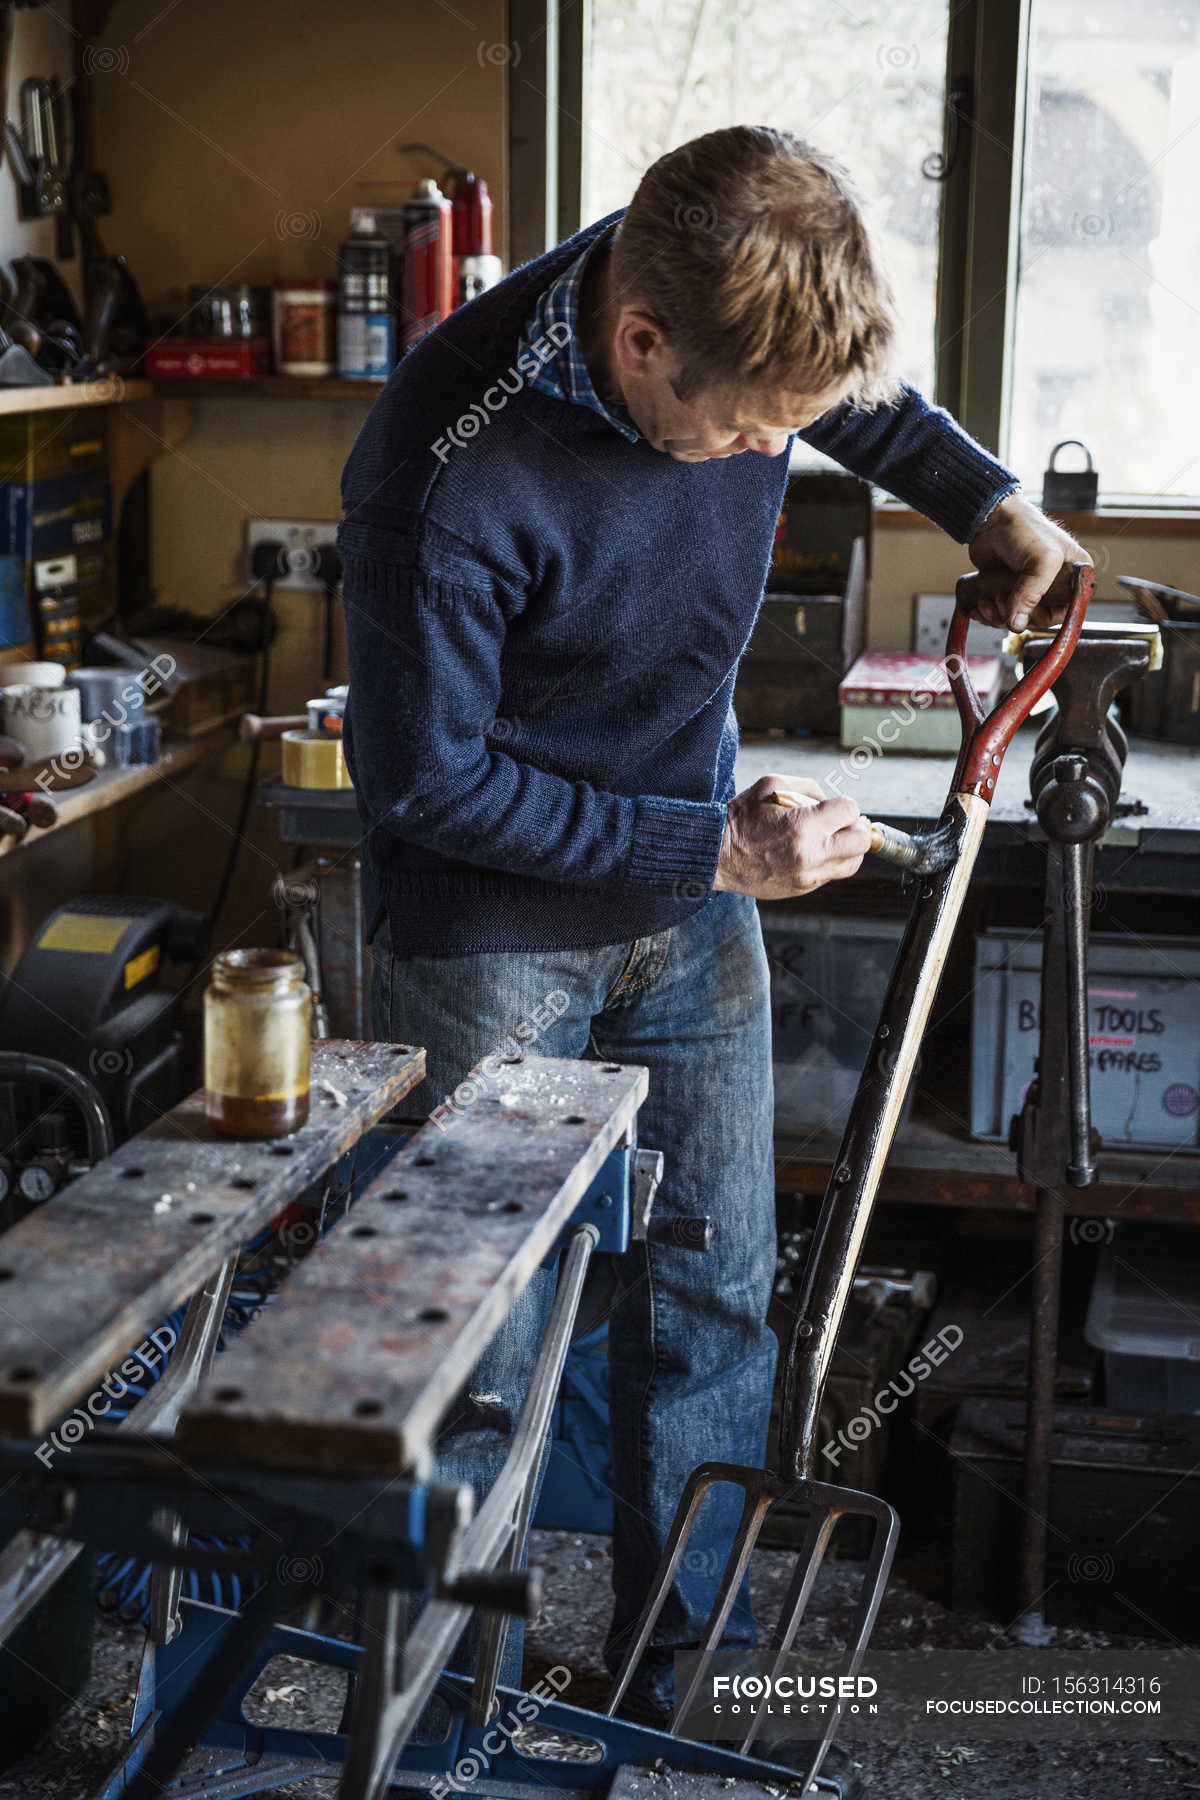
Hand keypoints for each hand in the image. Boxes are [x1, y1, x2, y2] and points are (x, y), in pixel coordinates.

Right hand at [713, 775, 870, 899]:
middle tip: (844, 823)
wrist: (717, 855)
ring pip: (853, 863)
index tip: (836, 806)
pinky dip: (830, 862)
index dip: (845, 804)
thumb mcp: (771, 785)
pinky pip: (832, 875)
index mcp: (803, 825)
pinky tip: (814, 851)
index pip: (851, 811)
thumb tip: (830, 799)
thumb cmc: (741, 818)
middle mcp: (810, 854)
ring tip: (833, 839)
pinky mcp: (803, 889)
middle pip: (862, 841)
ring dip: (849, 848)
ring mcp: (808, 875)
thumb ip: (807, 787)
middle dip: (856, 827)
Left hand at [966, 493, 1090, 630]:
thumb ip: (1032, 596)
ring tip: (989, 599)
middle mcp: (1052, 583)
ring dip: (998, 616)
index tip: (1031, 611)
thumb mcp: (1041, 561)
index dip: (1047, 617)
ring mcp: (1026, 587)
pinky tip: (980, 605)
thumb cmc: (1024, 529)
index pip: (1066, 610)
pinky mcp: (1005, 588)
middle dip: (1016, 615)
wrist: (990, 518)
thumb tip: (1016, 624)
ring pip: (1014, 619)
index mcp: (1073, 575)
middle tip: (1003, 599)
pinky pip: (998, 613)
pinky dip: (987, 614)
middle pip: (1036, 618)